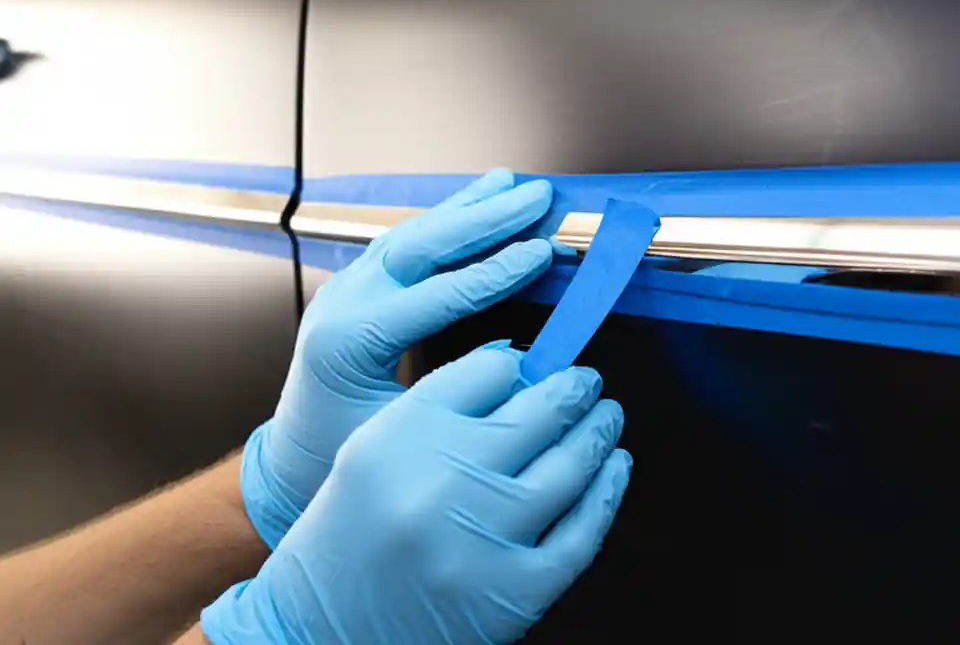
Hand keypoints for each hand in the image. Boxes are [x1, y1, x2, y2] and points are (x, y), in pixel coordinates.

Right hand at [201, 347, 631, 644]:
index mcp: (401, 435)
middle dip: (575, 391)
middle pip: (538, 415)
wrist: (320, 630)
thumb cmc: (354, 532)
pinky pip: (581, 533)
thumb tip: (526, 369)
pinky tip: (615, 468)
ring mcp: (481, 540)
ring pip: (569, 468)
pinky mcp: (514, 591)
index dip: (526, 366)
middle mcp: (441, 482)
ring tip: (607, 417)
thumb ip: (442, 407)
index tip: (545, 365)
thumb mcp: (373, 450)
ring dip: (599, 434)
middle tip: (589, 381)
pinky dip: (607, 494)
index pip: (489, 373)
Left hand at [241, 169, 554, 547]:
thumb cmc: (341, 451)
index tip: (542, 252)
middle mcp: (344, 300)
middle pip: (425, 244)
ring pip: (413, 232)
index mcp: (351, 339)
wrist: (292, 455)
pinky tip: (476, 203)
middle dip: (487, 218)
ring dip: (467, 207)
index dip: (497, 271)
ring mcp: (346, 286)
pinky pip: (404, 241)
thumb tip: (522, 357)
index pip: (440, 294)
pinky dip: (445, 220)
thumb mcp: (404, 428)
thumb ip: (458, 390)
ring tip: (513, 184)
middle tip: (536, 197)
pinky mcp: (354, 284)